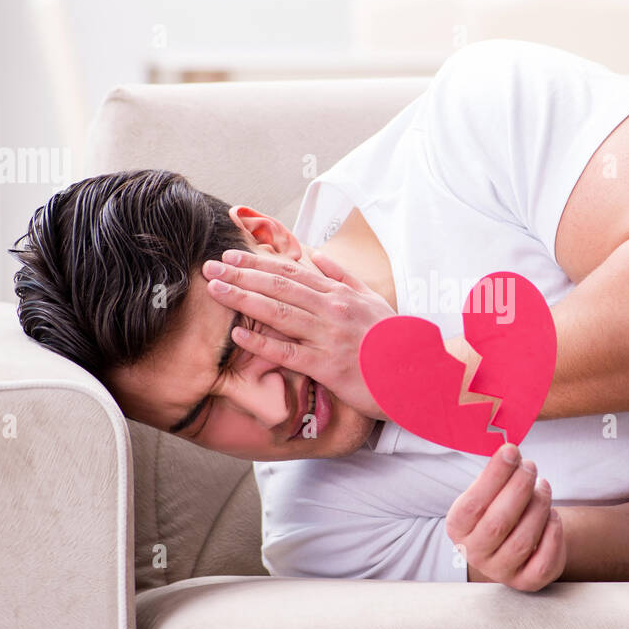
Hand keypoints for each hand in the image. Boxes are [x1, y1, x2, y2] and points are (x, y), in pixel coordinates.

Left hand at [202, 248, 394, 419]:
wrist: (417, 374)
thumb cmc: (395, 339)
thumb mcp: (373, 299)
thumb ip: (343, 277)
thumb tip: (318, 256)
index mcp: (340, 294)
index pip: (292, 272)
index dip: (259, 262)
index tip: (232, 255)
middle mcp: (332, 310)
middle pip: (279, 286)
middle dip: (242, 274)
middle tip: (211, 266)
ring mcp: (329, 336)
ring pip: (279, 312)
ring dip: (244, 299)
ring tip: (216, 290)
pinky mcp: (328, 366)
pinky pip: (289, 352)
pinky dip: (263, 343)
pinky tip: (239, 335)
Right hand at [445, 443, 564, 591]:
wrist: (522, 542)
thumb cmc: (502, 508)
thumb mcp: (490, 492)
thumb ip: (496, 475)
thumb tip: (510, 451)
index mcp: (458, 527)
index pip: (473, 503)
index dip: (494, 476)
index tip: (511, 451)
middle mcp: (474, 553)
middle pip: (498, 523)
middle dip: (519, 490)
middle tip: (530, 467)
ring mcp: (500, 571)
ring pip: (522, 541)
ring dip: (537, 508)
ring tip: (543, 487)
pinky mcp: (526, 581)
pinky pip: (543, 561)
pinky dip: (552, 535)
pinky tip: (553, 516)